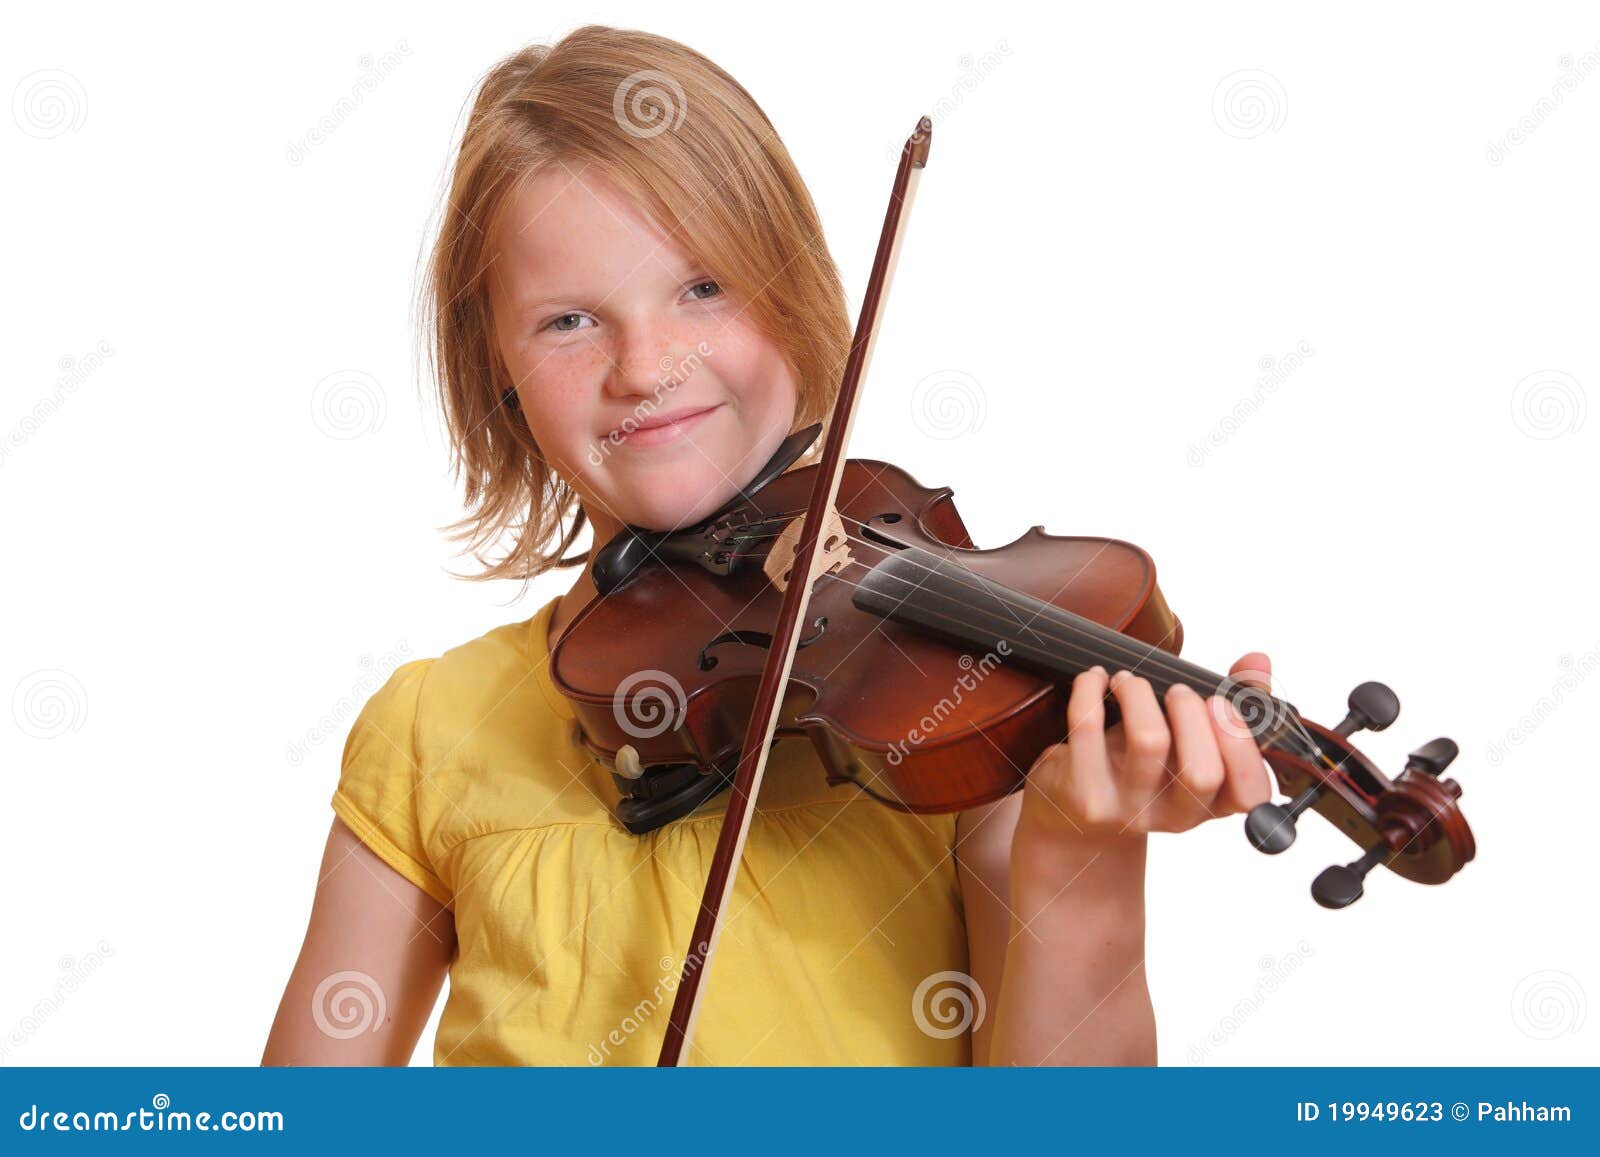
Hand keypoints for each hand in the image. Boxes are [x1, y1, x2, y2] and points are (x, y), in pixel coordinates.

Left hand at [1017, 653, 1274, 845]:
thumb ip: (1233, 702)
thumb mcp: (1189, 742)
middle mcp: (1176, 816)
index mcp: (1212, 804)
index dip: (1244, 748)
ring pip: (1149, 742)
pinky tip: (1094, 679)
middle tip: (1176, 691)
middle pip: (1201, 772)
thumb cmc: (1142, 767)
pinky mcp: (1085, 796)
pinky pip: (1088, 729)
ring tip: (1131, 682)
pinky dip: (1091, 690)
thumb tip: (1257, 660)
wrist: (1074, 814)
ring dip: (1141, 694)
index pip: (1250, 795)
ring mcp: (1129, 811)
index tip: (1221, 704)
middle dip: (1192, 713)